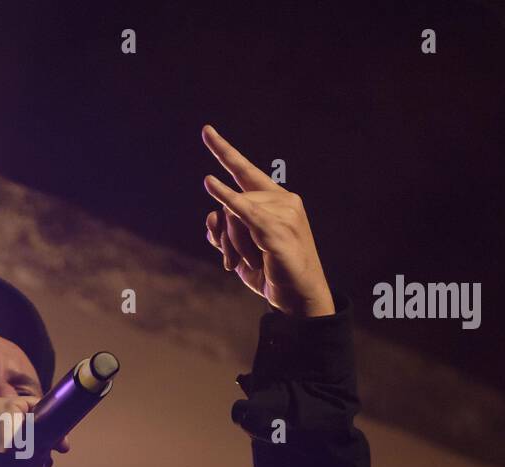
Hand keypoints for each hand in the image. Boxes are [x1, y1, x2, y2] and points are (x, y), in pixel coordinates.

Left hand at [201, 125, 334, 317]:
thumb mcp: (241, 251)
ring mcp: (284, 214)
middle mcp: (283, 201)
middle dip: (225, 237)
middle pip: (231, 201)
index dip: (224, 150)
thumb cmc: (272, 272)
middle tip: (232, 264)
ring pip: (233, 212)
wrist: (298, 297)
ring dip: (231, 246)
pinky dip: (227, 198)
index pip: (245, 170)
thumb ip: (223, 233)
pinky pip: (244, 212)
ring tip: (244, 265)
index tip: (206, 130)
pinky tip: (210, 183)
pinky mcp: (279, 230)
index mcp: (274, 201)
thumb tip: (210, 218)